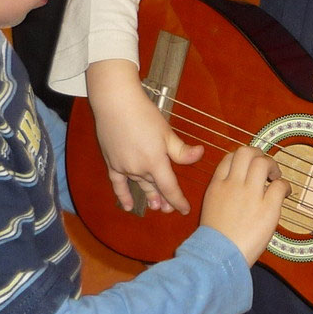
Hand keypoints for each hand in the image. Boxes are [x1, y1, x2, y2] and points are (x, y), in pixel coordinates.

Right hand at [88, 59, 202, 214]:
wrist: (115, 103)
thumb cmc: (143, 114)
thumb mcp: (167, 132)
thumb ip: (181, 150)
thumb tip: (199, 155)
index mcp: (155, 162)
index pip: (170, 188)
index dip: (178, 201)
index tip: (185, 210)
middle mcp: (139, 169)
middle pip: (155, 188)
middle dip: (164, 200)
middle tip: (169, 210)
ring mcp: (124, 167)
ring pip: (139, 186)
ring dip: (148, 197)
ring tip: (155, 206)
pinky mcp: (112, 163)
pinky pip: (118, 184)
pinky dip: (123, 195)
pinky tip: (127, 206)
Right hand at [200, 146, 288, 264]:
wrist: (218, 257)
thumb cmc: (215, 241)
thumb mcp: (211, 209)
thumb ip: (222, 194)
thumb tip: (237, 189)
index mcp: (217, 186)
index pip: (229, 157)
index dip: (242, 158)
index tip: (250, 166)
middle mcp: (233, 185)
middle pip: (246, 152)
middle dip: (259, 154)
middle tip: (266, 168)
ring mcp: (250, 195)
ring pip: (263, 162)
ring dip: (273, 166)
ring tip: (276, 178)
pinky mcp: (267, 208)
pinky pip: (280, 185)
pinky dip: (285, 186)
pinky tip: (285, 194)